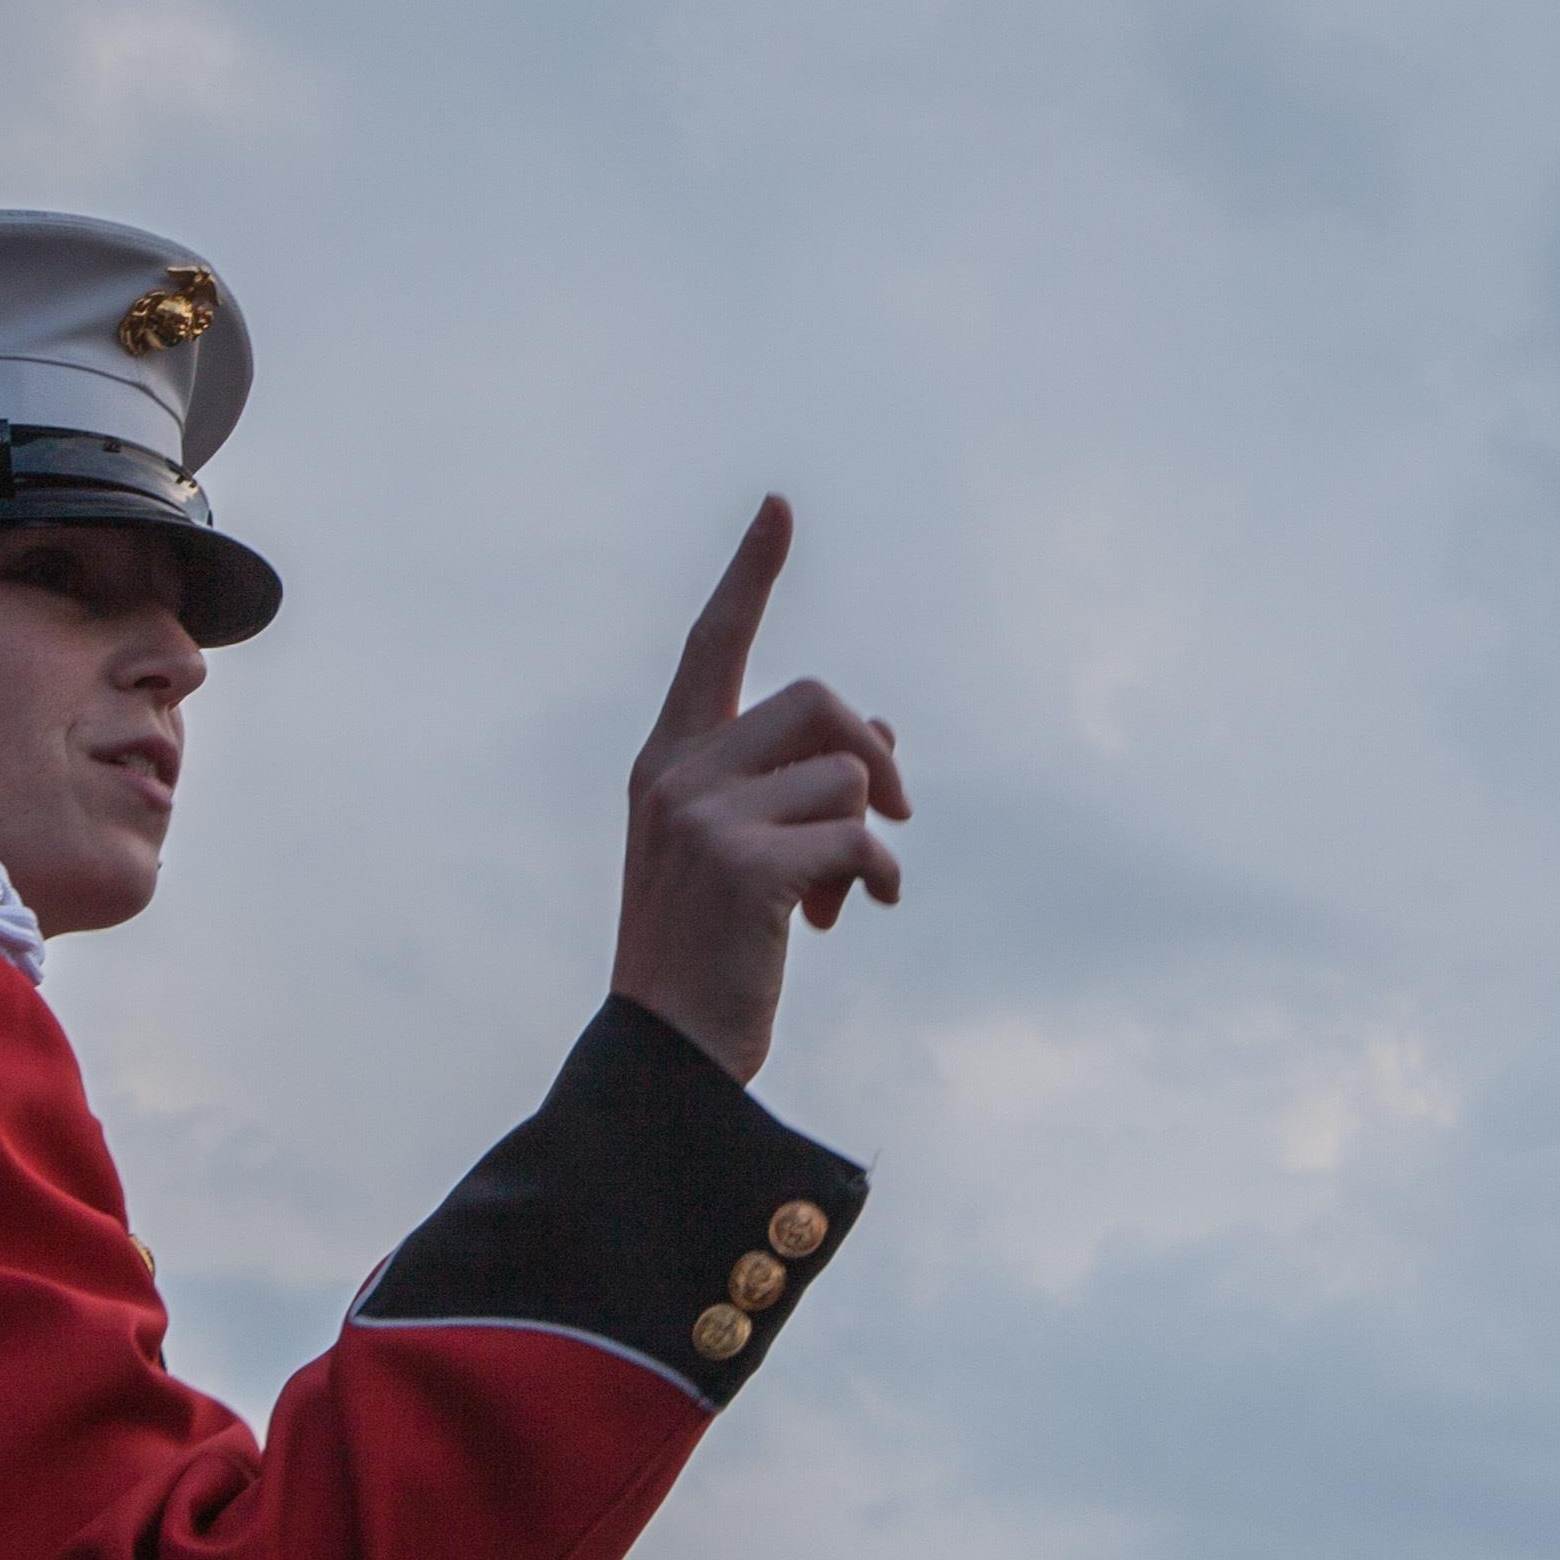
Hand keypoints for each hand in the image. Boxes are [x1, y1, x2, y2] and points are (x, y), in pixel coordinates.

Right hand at [610, 497, 907, 1082]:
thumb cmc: (711, 952)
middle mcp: (677, 776)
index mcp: (667, 763)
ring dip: (870, 840)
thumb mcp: (740, 852)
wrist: (667, 1052)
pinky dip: (879, 878)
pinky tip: (860, 912)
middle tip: (892, 816)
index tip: (779, 507)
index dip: (749, 575)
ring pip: (846, 774)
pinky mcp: (744, 867)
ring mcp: (704, 818)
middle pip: (817, 701)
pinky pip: (858, 840)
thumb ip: (789, 785)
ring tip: (844, 897)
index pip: (713, 647)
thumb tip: (882, 737)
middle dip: (875, 753)